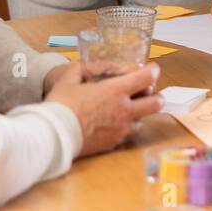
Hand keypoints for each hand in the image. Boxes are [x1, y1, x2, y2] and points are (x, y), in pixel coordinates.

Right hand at [45, 62, 162, 156]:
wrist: (54, 135)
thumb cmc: (61, 105)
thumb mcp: (68, 80)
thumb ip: (79, 70)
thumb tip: (81, 67)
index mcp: (115, 91)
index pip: (147, 77)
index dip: (153, 71)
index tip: (151, 69)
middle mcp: (124, 110)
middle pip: (156, 103)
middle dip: (156, 96)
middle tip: (147, 93)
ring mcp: (121, 129)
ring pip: (144, 121)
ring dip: (141, 114)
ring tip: (129, 110)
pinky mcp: (114, 143)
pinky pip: (128, 134)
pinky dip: (126, 128)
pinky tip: (115, 125)